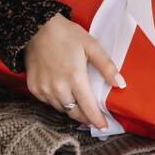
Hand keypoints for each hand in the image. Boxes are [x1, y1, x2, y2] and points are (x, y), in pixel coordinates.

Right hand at [22, 13, 125, 128]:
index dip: (96, 119)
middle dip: (85, 117)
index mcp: (75, 77)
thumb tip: (120, 84)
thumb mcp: (91, 45)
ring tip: (79, 106)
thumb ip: (106, 66)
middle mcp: (58, 88)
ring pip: (60, 108)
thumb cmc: (67, 34)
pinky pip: (47, 102)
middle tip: (92, 118)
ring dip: (71, 109)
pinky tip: (62, 94)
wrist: (36, 27)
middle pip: (74, 112)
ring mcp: (43, 89)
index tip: (103, 127)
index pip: (88, 107)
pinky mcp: (33, 87)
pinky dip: (56, 101)